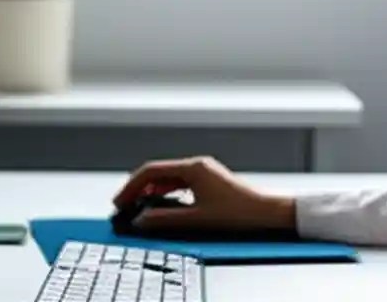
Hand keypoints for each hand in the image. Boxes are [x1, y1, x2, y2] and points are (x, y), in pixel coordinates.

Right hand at [112, 156, 295, 232]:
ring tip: (138, 206)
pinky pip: (180, 182)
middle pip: (158, 171)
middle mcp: (198, 165)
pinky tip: (161, 204)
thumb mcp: (196, 219)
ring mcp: (204, 172)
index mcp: (193, 168)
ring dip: (152, 190)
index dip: (131, 186)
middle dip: (139, 188)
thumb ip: (165, 220)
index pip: (151, 171)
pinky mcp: (209, 181)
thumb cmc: (238, 212)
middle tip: (125, 205)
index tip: (120, 201)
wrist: (267, 212)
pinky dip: (166, 192)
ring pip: (169, 177)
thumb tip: (142, 220)